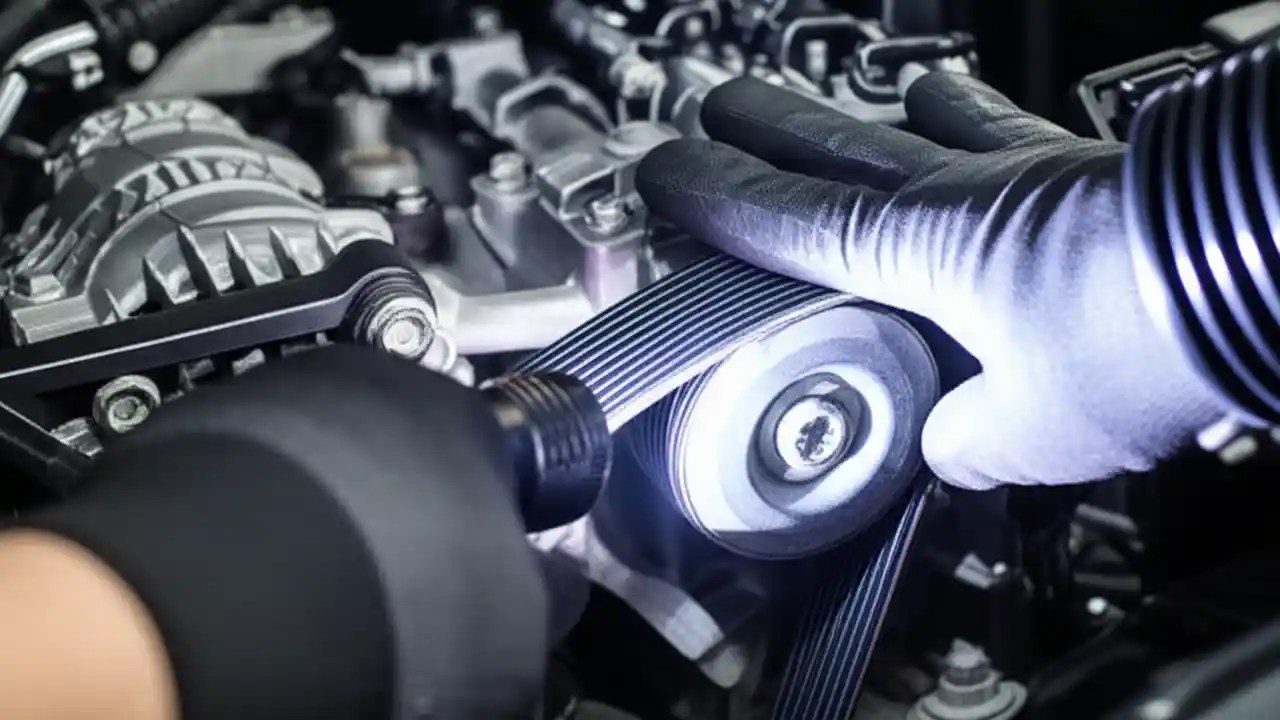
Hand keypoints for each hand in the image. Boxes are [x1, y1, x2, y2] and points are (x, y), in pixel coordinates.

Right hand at [636, 73, 1223, 488]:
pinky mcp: (1075, 166)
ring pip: (908, 128)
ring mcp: (1018, 169)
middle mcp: (960, 193)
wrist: (1268, 262)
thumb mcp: (1033, 430)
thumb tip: (953, 445)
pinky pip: (993, 127)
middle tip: (713, 109)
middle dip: (762, 133)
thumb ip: (969, 438)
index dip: (717, 200)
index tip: (664, 174)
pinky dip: (959, 114)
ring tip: (818, 105)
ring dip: (855, 118)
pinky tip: (952, 100)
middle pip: (835, 149)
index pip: (790, 219)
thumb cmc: (1144, 338)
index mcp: (922, 251)